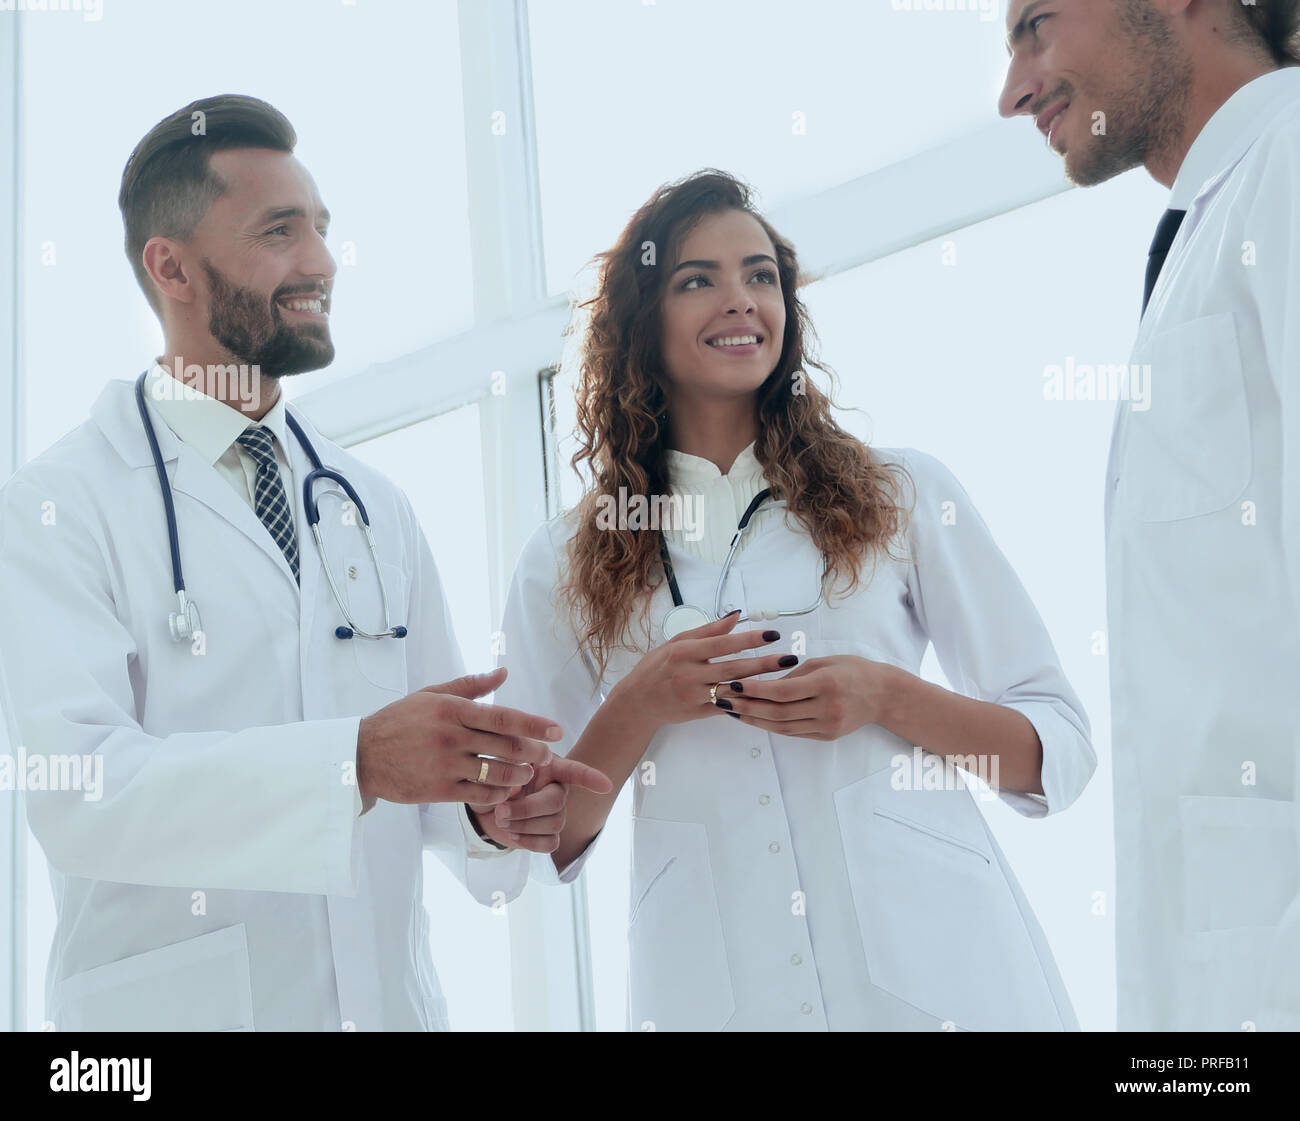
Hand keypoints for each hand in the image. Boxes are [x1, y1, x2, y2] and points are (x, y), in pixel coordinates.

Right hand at [356, 666, 560, 806]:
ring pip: (497, 774)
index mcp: (451, 709)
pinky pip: (479, 795)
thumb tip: (503, 673)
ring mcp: (445, 765)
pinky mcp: (438, 790)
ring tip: (527, 774)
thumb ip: (470, 685)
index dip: (534, 724)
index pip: (502, 717)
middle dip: (534, 753)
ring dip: (519, 776)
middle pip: (506, 747)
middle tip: (547, 755)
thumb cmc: (400, 720)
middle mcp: (451, 737)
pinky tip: (504, 792)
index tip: (557, 730)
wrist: (362, 755)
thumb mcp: (431, 694)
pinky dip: (498, 795)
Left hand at [467, 754, 613, 853]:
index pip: (574, 770)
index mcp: (548, 767)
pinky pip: (550, 843)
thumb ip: (507, 770)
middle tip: (501, 811)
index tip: (605, 786)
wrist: (482, 803)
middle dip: (527, 809)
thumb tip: (519, 783)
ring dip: (523, 825)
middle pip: (556, 802)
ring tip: (501, 818)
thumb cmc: (491, 777)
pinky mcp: (548, 835)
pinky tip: (513, 834)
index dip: (590, 778)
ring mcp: (554, 813)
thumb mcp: (494, 766)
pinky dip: (529, 842)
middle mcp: (556, 789)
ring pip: (554, 824)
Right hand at [611, 610, 794, 733]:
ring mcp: (694, 696)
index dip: (749, 639)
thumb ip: (707, 630)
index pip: (723, 644)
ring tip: (784, 678)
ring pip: (733, 689)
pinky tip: (766, 697)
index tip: (773, 634)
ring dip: (760, 684)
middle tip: (789, 658)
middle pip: (734, 668)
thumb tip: (735, 616)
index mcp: (684, 652)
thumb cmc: (656, 667)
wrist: (637, 702)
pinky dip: (745, 701)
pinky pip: (727, 706)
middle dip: (764, 664)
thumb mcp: (676, 642)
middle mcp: (689, 674)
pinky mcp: (698, 713)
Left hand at [723, 655, 897, 739]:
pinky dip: (772, 726)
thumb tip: (765, 683)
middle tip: (722, 701)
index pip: (782, 691)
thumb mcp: (825, 662)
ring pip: (783, 727)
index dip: (755, 690)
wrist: (883, 694)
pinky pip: (793, 733)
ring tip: (732, 712)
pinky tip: (755, 719)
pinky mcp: (826, 736)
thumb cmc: (853, 670)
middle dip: (747, 708)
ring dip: (754, 720)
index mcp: (825, 683)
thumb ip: (794, 674)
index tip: (733, 685)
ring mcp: (827, 725)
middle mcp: (826, 708)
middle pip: (778, 712)